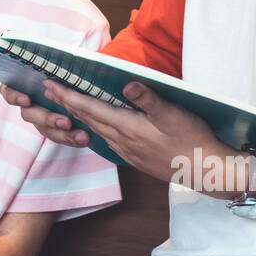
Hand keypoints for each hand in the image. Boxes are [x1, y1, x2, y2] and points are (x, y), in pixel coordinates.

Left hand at [6, 79, 230, 184]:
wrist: (207, 172)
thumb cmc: (193, 139)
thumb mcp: (174, 114)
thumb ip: (148, 99)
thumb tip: (127, 84)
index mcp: (128, 127)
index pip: (90, 108)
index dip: (68, 96)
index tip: (50, 85)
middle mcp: (122, 141)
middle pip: (87, 119)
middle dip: (66, 104)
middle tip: (49, 90)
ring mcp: (128, 151)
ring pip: (96, 130)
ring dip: (78, 116)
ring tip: (66, 104)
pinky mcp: (136, 158)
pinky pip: (107, 140)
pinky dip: (94, 128)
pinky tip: (95, 127)